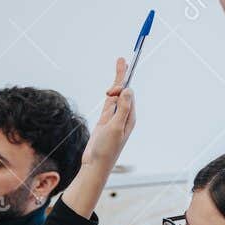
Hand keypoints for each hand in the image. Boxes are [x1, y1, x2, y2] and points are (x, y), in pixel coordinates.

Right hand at [81, 57, 136, 171]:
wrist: (95, 165)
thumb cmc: (106, 150)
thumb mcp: (115, 128)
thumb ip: (123, 109)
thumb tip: (129, 90)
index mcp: (129, 117)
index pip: (128, 94)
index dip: (120, 87)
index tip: (110, 91)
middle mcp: (124, 116)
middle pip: (124, 91)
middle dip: (121, 75)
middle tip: (121, 59)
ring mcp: (114, 118)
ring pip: (116, 95)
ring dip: (117, 81)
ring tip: (121, 64)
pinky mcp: (105, 122)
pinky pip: (109, 103)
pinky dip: (111, 94)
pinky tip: (112, 89)